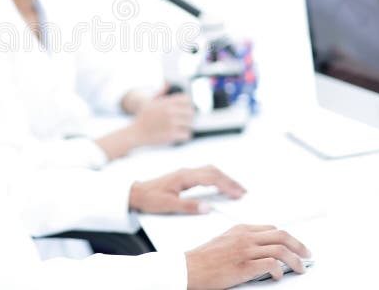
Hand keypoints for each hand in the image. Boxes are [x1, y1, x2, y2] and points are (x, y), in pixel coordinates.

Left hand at [128, 166, 244, 213]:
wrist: (135, 192)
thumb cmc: (149, 198)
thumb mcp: (168, 205)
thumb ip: (189, 206)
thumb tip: (208, 208)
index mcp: (184, 177)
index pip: (211, 178)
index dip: (227, 185)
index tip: (238, 193)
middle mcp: (186, 172)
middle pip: (214, 171)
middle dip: (230, 181)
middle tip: (243, 192)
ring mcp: (185, 173)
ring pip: (210, 171)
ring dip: (224, 178)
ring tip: (236, 189)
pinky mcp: (184, 176)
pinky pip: (205, 173)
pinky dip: (216, 178)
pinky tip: (221, 185)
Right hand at [129, 86, 193, 145]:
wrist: (136, 133)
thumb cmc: (143, 117)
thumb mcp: (150, 102)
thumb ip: (161, 92)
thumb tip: (169, 83)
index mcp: (166, 102)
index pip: (187, 99)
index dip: (187, 104)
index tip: (184, 109)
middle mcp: (170, 112)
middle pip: (191, 112)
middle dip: (188, 116)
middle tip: (183, 120)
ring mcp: (172, 123)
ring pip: (190, 124)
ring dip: (186, 126)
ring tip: (180, 128)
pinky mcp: (172, 135)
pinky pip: (187, 135)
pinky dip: (184, 136)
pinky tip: (178, 135)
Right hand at [185, 224, 310, 289]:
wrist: (188, 267)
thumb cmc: (203, 258)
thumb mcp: (224, 241)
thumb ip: (242, 240)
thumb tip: (260, 248)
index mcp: (240, 229)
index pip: (272, 229)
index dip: (287, 238)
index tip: (296, 246)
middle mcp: (245, 237)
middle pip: (281, 235)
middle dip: (299, 246)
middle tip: (307, 255)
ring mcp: (245, 251)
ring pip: (280, 249)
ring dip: (295, 260)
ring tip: (300, 268)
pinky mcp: (244, 266)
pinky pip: (270, 264)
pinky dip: (279, 270)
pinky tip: (279, 275)